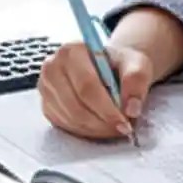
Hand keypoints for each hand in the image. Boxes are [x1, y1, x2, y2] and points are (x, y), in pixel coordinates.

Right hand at [39, 43, 153, 140]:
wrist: (107, 68)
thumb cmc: (119, 65)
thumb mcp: (136, 65)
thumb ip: (136, 81)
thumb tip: (132, 109)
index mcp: (72, 51)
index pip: (87, 86)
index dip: (106, 109)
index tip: (124, 123)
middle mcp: (52, 67)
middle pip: (76, 106)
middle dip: (102, 123)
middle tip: (122, 129)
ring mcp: (46, 88)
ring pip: (70, 119)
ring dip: (95, 129)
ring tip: (114, 126)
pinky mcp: (47, 105)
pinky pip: (65, 125)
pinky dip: (85, 131)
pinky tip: (100, 126)